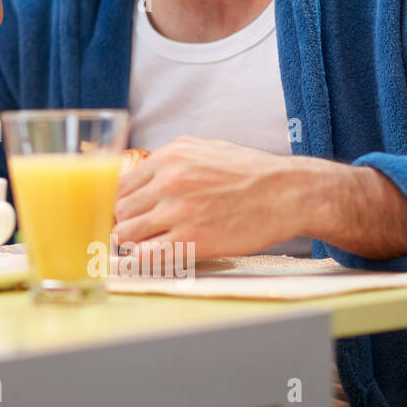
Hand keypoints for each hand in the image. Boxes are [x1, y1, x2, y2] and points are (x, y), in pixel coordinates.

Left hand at [113, 136, 317, 258]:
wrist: (287, 194)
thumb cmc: (250, 172)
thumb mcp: (206, 147)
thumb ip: (172, 155)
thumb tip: (147, 168)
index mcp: (168, 158)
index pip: (119, 185)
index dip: (119, 202)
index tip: (126, 212)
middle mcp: (168, 183)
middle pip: (120, 210)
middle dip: (123, 222)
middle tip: (134, 231)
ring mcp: (179, 213)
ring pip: (126, 233)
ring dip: (131, 242)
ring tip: (143, 244)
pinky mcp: (193, 241)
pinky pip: (148, 255)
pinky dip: (144, 258)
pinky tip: (154, 256)